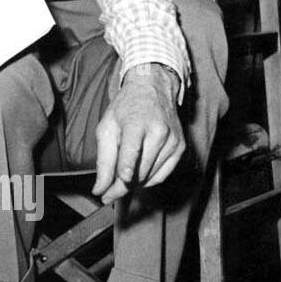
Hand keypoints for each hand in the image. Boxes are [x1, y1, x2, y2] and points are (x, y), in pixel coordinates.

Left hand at [93, 64, 184, 202]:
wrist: (153, 90)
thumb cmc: (126, 108)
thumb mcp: (107, 127)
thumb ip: (103, 160)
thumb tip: (100, 188)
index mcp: (137, 123)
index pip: (131, 151)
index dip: (123, 171)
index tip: (113, 188)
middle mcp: (159, 132)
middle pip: (140, 170)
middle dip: (121, 186)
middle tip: (108, 192)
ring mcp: (173, 140)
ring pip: (151, 176)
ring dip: (134, 184)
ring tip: (121, 179)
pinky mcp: (180, 148)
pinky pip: (163, 175)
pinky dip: (149, 181)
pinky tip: (138, 176)